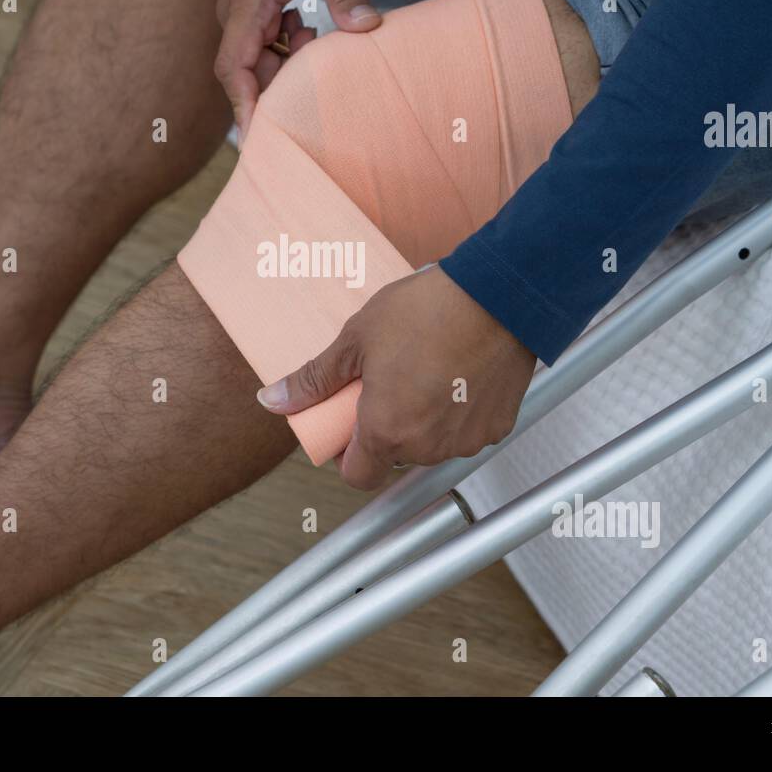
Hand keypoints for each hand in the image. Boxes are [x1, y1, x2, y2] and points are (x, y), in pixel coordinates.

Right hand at [215, 0, 381, 137]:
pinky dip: (288, 48)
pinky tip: (310, 33)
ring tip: (317, 49)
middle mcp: (237, 11)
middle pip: (247, 71)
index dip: (244, 105)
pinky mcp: (253, 10)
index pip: (233, 65)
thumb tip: (366, 27)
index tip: (259, 137)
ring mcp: (243, 11)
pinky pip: (265, 44)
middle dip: (277, 89)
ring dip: (287, 65)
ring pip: (257, 59)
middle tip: (314, 99)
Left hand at [257, 267, 537, 489]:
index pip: (357, 476)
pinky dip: (456, 411)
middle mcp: (427, 446)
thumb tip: (272, 400)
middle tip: (386, 381)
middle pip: (394, 455)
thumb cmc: (427, 311)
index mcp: (386, 431)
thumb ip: (314, 379)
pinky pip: (463, 431)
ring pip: (431, 444)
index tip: (348, 422)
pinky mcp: (496, 427)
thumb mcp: (356, 339)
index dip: (347, 453)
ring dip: (421, 420)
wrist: (499, 294)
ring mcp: (465, 440)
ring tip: (423, 370)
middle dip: (385, 426)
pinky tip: (455, 373)